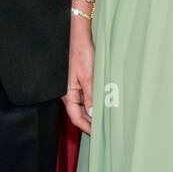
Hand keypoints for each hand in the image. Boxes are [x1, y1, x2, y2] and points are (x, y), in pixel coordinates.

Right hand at [62, 19, 93, 134]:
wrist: (78, 37)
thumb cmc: (81, 54)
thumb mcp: (89, 76)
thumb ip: (91, 96)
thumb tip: (93, 114)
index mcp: (68, 94)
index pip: (75, 117)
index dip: (86, 127)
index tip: (98, 134)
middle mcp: (68, 93)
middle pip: (78, 114)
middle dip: (89, 123)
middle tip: (103, 129)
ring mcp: (73, 88)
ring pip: (82, 106)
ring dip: (92, 113)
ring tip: (104, 119)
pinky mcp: (78, 82)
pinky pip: (84, 98)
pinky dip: (92, 103)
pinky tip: (101, 104)